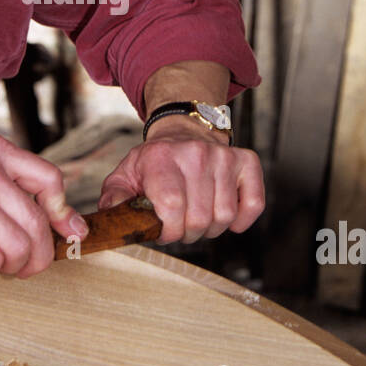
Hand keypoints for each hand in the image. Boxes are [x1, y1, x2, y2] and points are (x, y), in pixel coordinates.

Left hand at [97, 118, 263, 244]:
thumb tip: (111, 216)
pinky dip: (242, 220)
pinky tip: (228, 219)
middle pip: (199, 218)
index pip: (172, 207)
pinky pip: (254, 203)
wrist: (183, 133)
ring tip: (197, 218)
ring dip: (211, 228)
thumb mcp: (125, 175)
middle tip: (180, 226)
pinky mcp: (245, 161)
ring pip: (224, 216)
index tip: (164, 232)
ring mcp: (222, 156)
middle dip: (187, 233)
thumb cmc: (153, 163)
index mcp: (160, 158)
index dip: (169, 231)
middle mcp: (194, 153)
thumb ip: (114, 198)